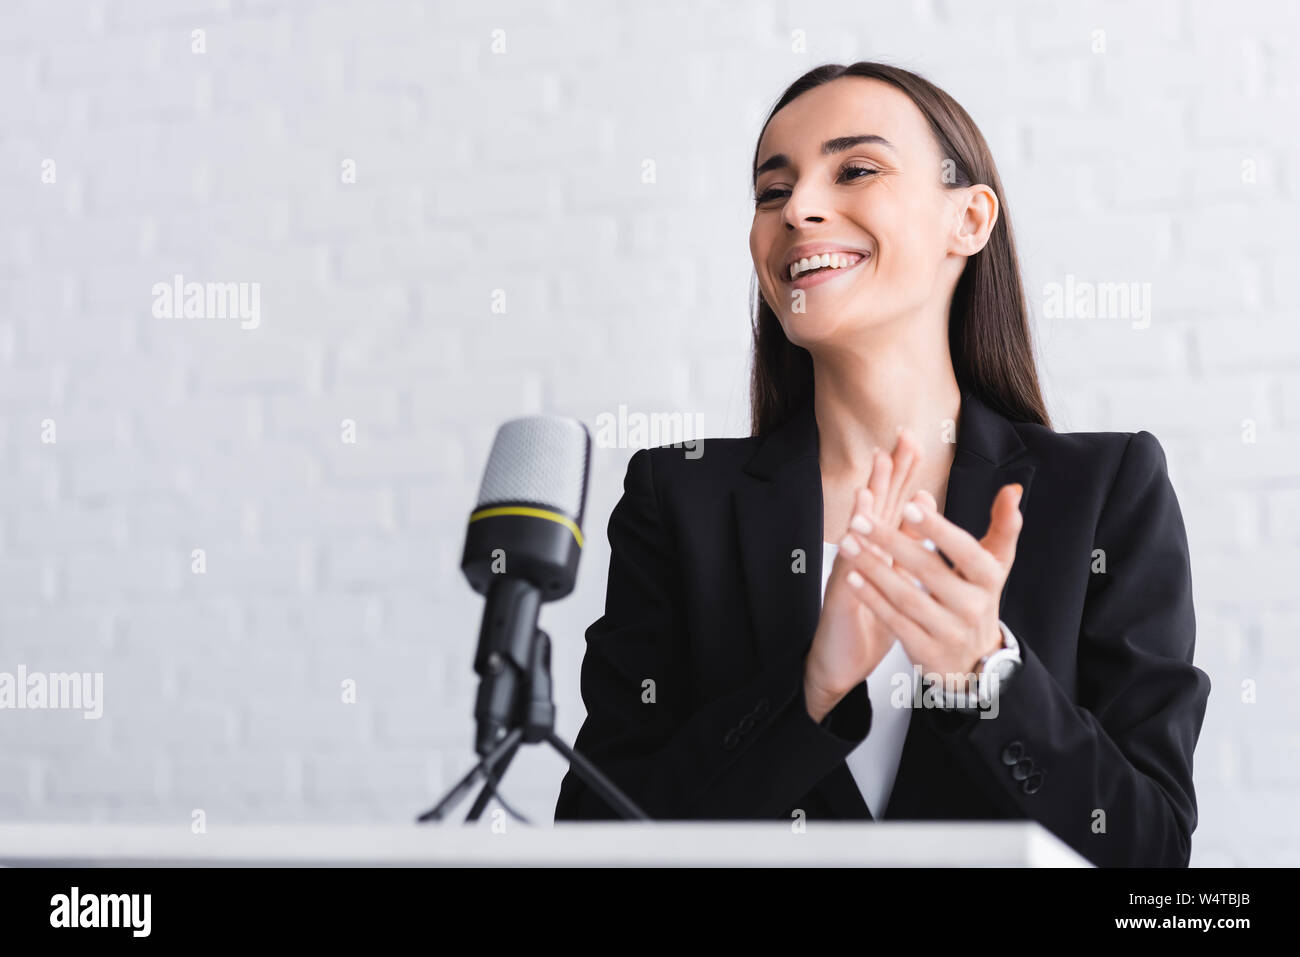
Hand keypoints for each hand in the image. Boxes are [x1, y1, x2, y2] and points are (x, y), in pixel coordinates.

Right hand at [803, 428, 927, 722]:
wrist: (839, 661)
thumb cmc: (867, 621)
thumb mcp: (896, 580)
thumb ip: (907, 543)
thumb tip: (923, 507)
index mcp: (878, 550)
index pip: (892, 504)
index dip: (902, 474)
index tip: (913, 441)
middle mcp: (861, 554)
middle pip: (876, 505)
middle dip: (889, 472)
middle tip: (900, 438)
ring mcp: (849, 571)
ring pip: (861, 528)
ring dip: (869, 495)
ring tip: (878, 465)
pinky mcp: (842, 596)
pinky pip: (850, 566)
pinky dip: (855, 543)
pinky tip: (858, 524)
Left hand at [837, 483, 1024, 690]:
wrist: (975, 661)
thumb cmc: (977, 598)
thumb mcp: (994, 565)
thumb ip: (1002, 527)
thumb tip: (1011, 489)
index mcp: (989, 579)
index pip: (965, 550)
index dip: (938, 529)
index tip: (909, 504)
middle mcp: (972, 607)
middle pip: (928, 570)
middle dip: (891, 542)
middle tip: (860, 520)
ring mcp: (949, 632)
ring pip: (906, 596)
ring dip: (873, 568)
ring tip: (847, 543)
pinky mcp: (926, 650)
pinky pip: (894, 621)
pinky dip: (872, 598)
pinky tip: (852, 576)